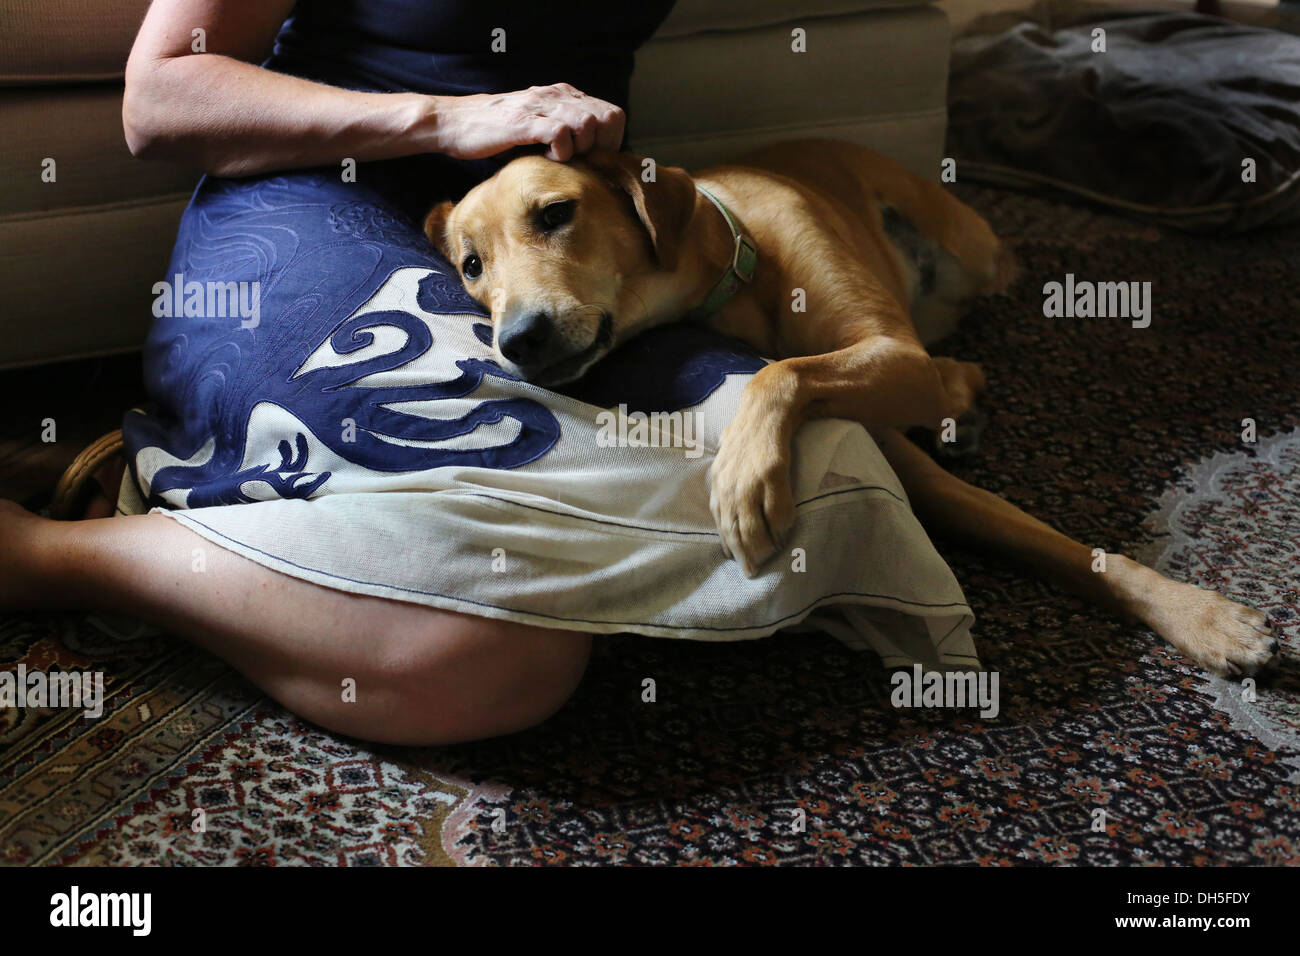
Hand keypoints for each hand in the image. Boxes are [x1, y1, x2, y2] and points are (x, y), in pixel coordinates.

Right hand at [429, 83, 625, 160]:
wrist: (454, 123)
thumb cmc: (495, 134)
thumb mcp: (537, 129)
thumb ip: (563, 134)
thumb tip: (592, 161)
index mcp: (563, 96)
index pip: (612, 114)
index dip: (610, 141)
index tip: (592, 159)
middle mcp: (556, 95)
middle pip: (606, 118)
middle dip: (600, 147)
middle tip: (579, 162)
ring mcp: (540, 106)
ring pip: (587, 123)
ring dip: (580, 149)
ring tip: (560, 158)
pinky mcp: (524, 121)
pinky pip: (560, 133)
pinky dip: (560, 151)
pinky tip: (546, 157)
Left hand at [708, 411, 796, 577]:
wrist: (765, 411)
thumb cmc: (747, 439)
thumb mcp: (726, 465)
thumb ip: (725, 490)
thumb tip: (728, 519)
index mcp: (718, 486)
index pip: (721, 526)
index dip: (730, 547)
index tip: (738, 563)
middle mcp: (730, 487)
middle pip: (736, 532)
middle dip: (746, 555)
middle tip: (754, 571)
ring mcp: (750, 482)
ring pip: (755, 528)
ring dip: (764, 548)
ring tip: (772, 557)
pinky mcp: (772, 474)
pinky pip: (778, 512)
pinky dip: (782, 528)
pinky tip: (785, 534)